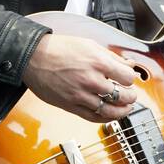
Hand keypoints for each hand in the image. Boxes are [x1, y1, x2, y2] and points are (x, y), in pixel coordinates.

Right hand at [21, 33, 138, 122]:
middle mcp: (90, 80)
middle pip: (122, 96)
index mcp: (97, 62)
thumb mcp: (89, 44)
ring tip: (125, 108)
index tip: (128, 79)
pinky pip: (93, 117)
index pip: (127, 77)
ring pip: (110, 111)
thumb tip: (129, 64)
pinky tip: (110, 115)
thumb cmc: (59, 49)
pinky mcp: (70, 106)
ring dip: (122, 111)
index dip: (131, 79)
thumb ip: (112, 57)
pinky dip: (105, 118)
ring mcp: (80, 95)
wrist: (33, 58)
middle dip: (130, 96)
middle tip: (130, 95)